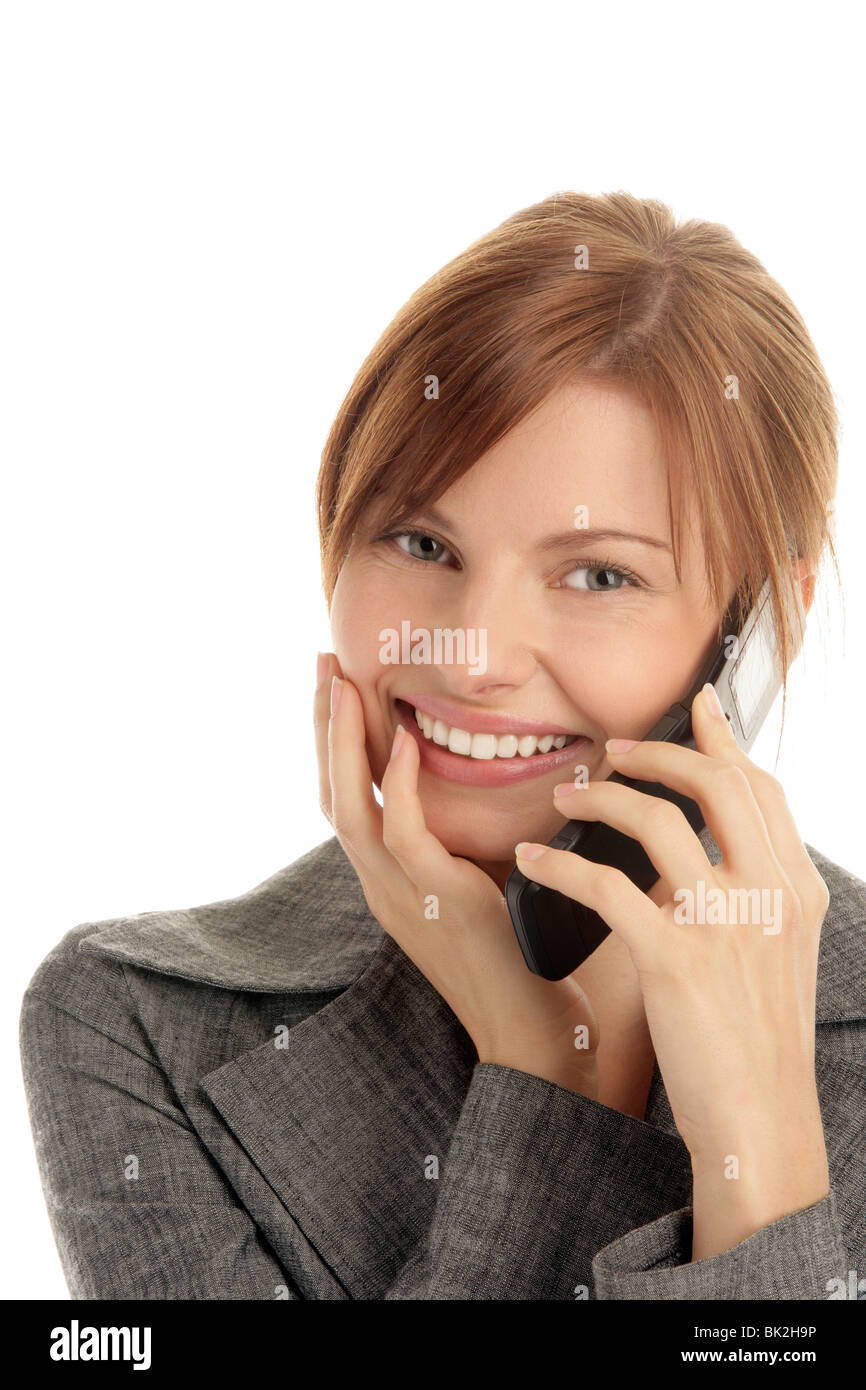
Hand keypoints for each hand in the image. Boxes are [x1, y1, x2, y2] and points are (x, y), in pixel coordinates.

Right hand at [314, 652, 599, 1094]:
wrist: (539, 1038)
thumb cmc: (532, 963)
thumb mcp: (496, 889)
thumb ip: (490, 838)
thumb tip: (530, 778)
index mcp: (394, 881)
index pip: (350, 799)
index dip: (339, 742)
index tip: (342, 686)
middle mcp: (383, 886)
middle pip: (331, 793)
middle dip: (325, 726)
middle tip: (323, 664)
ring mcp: (400, 896)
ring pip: (349, 807)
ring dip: (343, 741)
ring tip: (341, 683)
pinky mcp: (433, 904)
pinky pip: (402, 836)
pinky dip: (397, 787)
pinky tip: (404, 744)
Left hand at [515, 682, 830, 1251]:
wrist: (762, 1124)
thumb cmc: (758, 1042)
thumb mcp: (779, 954)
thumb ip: (756, 893)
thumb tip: (713, 848)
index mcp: (796, 890)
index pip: (761, 790)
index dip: (724, 742)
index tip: (698, 707)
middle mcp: (769, 896)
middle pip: (716, 784)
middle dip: (658, 752)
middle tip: (613, 748)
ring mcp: (724, 926)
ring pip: (657, 820)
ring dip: (601, 799)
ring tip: (566, 797)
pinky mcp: (675, 960)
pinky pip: (606, 886)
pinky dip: (560, 864)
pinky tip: (532, 858)